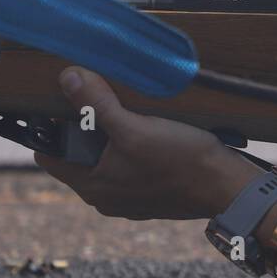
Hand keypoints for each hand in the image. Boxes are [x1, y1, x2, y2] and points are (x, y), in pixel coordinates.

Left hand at [33, 67, 260, 219]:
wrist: (227, 186)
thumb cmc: (181, 161)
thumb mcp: (135, 127)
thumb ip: (97, 104)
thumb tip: (68, 78)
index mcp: (92, 186)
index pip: (49, 155)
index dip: (51, 128)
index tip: (63, 103)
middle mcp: (106, 198)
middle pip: (79, 156)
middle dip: (86, 130)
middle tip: (102, 101)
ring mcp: (131, 199)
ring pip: (107, 161)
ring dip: (113, 139)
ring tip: (130, 115)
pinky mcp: (153, 195)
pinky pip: (131, 169)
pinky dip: (134, 151)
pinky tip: (153, 134)